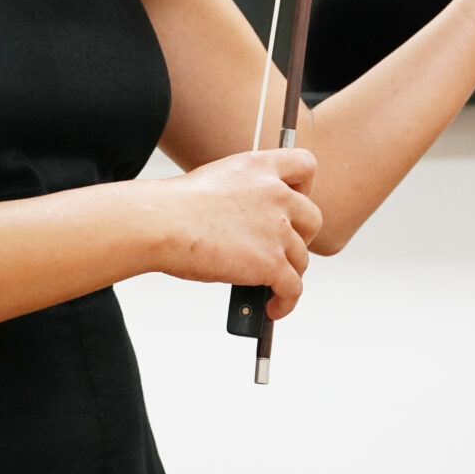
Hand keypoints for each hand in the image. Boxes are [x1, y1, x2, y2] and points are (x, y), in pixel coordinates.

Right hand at [147, 147, 320, 318]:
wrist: (161, 222)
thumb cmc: (176, 205)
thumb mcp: (218, 179)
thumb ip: (245, 193)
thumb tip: (251, 223)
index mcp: (260, 167)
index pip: (305, 166)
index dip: (305, 187)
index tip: (296, 201)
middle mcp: (276, 194)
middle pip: (312, 218)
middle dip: (301, 237)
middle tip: (282, 248)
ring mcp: (277, 228)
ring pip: (302, 258)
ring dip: (289, 273)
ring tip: (273, 285)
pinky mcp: (271, 262)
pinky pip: (293, 287)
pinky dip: (286, 301)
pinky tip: (272, 307)